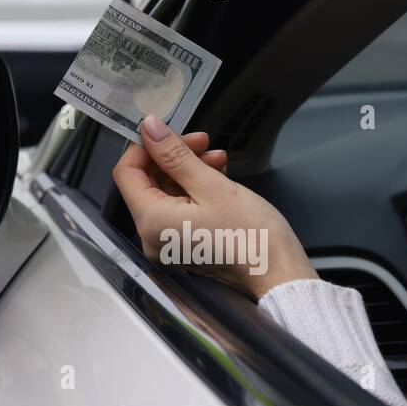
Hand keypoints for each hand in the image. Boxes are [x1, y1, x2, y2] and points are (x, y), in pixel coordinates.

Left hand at [112, 116, 317, 300]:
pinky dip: (196, 187)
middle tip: (201, 140)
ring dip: (189, 168)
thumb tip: (149, 129)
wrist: (280, 276)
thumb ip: (175, 155)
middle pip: (148, 181)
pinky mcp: (186, 244)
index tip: (166, 131)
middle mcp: (152, 236)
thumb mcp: (211, 185)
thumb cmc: (251, 237)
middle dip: (173, 156)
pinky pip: (181, 207)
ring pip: (168, 192)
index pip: (126, 172)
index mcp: (151, 221)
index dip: (144, 147)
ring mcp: (169, 242)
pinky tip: (218, 174)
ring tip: (217, 157)